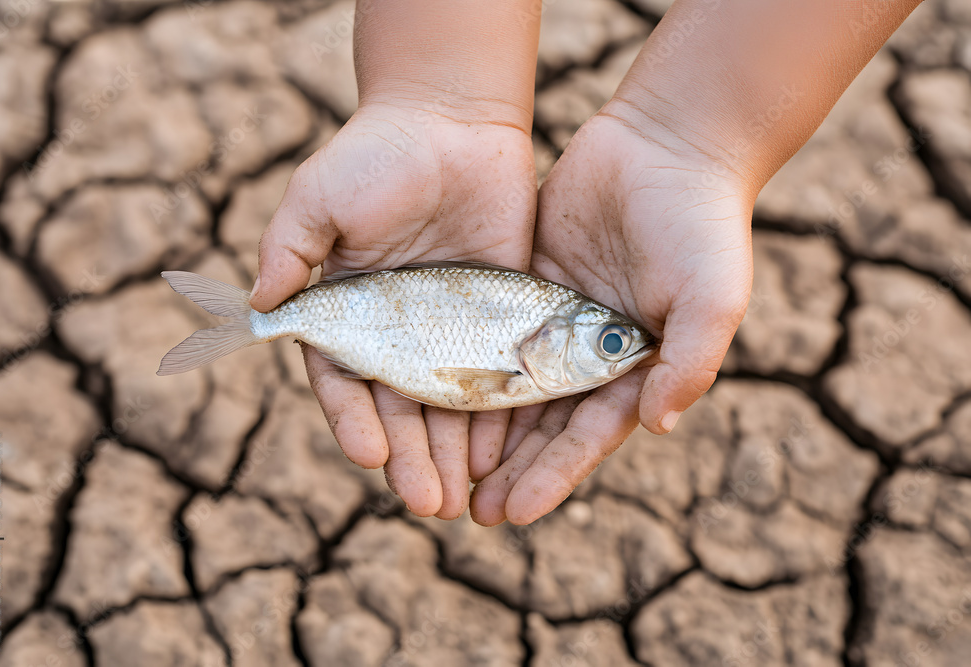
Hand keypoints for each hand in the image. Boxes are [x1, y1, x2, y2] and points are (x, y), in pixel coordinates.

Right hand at [251, 103, 535, 518]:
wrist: (452, 119)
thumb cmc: (376, 154)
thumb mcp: (319, 196)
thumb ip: (288, 250)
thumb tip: (259, 307)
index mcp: (348, 313)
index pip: (344, 382)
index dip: (355, 421)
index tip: (371, 455)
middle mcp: (397, 331)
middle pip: (401, 408)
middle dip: (412, 457)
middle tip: (427, 502)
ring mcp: (450, 328)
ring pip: (450, 403)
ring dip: (455, 452)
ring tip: (465, 497)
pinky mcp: (499, 314)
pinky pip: (500, 371)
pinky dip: (500, 412)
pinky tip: (505, 451)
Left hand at [470, 110, 754, 524]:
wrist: (669, 140)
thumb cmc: (703, 223)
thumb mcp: (711, 297)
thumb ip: (690, 361)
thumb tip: (657, 425)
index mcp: (634, 364)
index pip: (587, 435)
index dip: (553, 476)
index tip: (514, 513)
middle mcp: (589, 349)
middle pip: (543, 422)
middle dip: (510, 467)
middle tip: (469, 510)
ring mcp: (554, 316)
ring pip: (509, 382)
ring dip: (481, 428)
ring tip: (441, 469)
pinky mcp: (526, 279)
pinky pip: (486, 328)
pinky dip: (464, 362)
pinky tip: (432, 392)